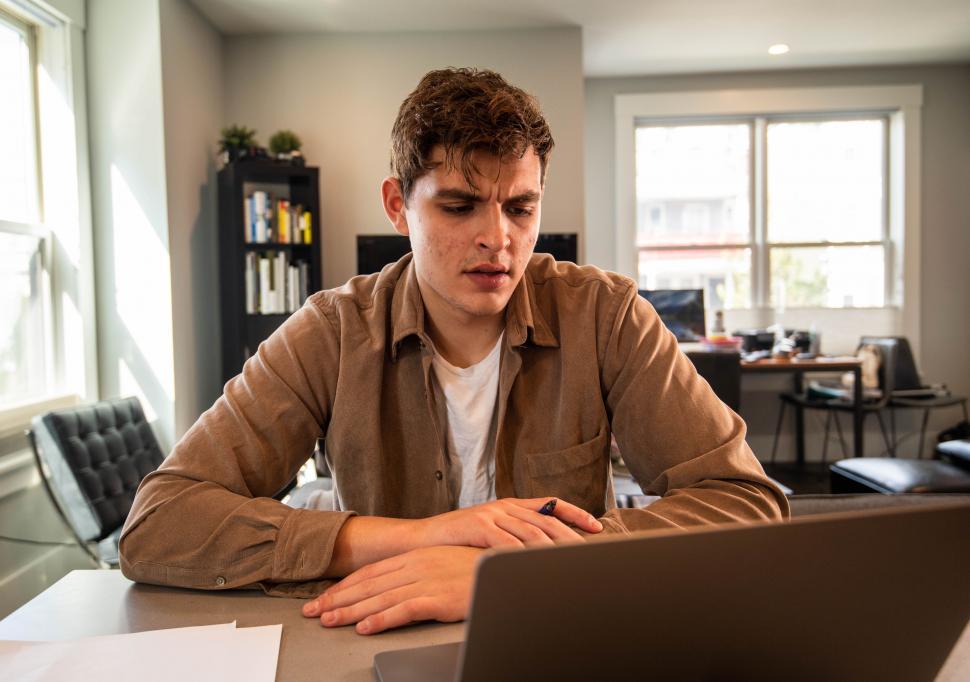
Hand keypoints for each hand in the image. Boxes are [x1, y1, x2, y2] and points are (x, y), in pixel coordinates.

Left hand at [302, 546, 480, 634]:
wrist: (506, 568)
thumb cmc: (477, 566)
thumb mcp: (443, 562)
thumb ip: (419, 569)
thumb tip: (395, 584)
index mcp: (415, 555)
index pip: (371, 572)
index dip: (345, 586)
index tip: (325, 597)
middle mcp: (417, 564)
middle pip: (369, 585)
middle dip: (338, 599)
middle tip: (314, 611)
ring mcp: (427, 581)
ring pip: (380, 598)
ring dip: (350, 611)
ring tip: (330, 621)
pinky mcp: (439, 599)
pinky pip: (404, 610)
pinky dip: (381, 619)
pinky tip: (365, 627)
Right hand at [416, 497, 601, 548]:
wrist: (419, 539)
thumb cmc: (456, 541)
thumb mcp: (488, 532)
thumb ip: (512, 536)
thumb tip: (542, 551)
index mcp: (510, 506)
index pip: (551, 504)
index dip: (575, 514)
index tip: (596, 526)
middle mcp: (504, 506)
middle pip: (547, 519)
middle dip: (572, 534)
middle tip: (591, 549)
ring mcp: (491, 514)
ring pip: (531, 530)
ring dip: (553, 547)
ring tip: (571, 560)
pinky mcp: (477, 526)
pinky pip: (506, 540)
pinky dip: (523, 553)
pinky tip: (536, 564)